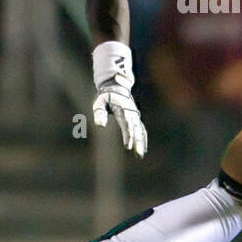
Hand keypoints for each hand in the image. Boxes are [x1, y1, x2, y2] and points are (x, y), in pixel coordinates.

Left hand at [91, 41, 146, 156]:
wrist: (116, 85)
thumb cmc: (105, 95)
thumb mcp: (99, 102)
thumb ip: (99, 113)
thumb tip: (100, 126)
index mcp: (122, 108)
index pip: (126, 124)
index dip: (128, 135)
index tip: (128, 146)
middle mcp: (131, 112)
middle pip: (136, 129)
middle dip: (137, 142)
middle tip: (137, 154)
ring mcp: (135, 115)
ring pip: (140, 130)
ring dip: (141, 142)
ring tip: (140, 155)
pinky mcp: (135, 117)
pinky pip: (141, 129)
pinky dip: (143, 138)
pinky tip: (142, 149)